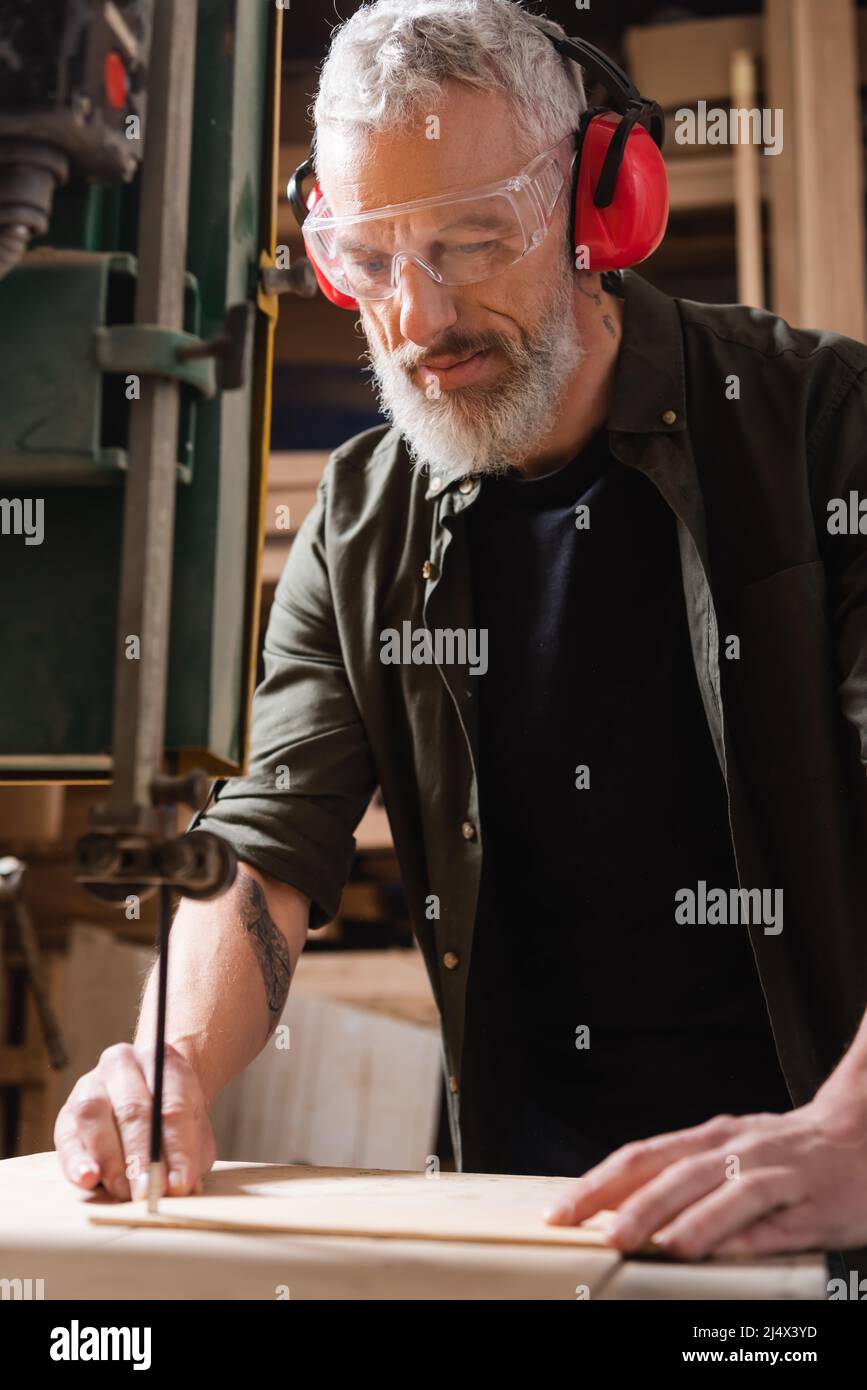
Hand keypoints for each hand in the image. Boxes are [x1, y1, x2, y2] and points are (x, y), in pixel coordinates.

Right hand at [54, 1042, 215, 1201]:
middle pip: (133, 1109)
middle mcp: (123, 1063)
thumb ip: (190, 1155)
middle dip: (141, 1157)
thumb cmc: (172, 1118)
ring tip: (124, 1191)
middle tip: (149, 1193)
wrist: (148, 1097)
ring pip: (95, 1116)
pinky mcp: (67, 1112)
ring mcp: (90, 1084)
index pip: (172, 1105)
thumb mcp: (193, 1130)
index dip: (177, 1147)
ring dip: (110, 1160)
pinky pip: (67, 1136)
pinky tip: (88, 1179)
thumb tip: (179, 1187)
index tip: (180, 1183)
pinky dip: (76, 1161)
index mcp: (162, 1060)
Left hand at [544, 1087, 866, 1257]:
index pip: (643, 1157)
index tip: (562, 1212)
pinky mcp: (814, 1202)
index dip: (600, 1184)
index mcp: (709, 1138)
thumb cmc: (784, 1151)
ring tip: (658, 1244)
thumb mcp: (726, 1152)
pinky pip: (778, 1221)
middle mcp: (738, 1148)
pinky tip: (725, 1251)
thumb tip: (615, 1207)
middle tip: (601, 1235)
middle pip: (678, 1173)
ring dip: (690, 1218)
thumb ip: (679, 1176)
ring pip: (728, 1191)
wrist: (859, 1134)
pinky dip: (749, 1235)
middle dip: (636, 1205)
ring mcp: (778, 1173)